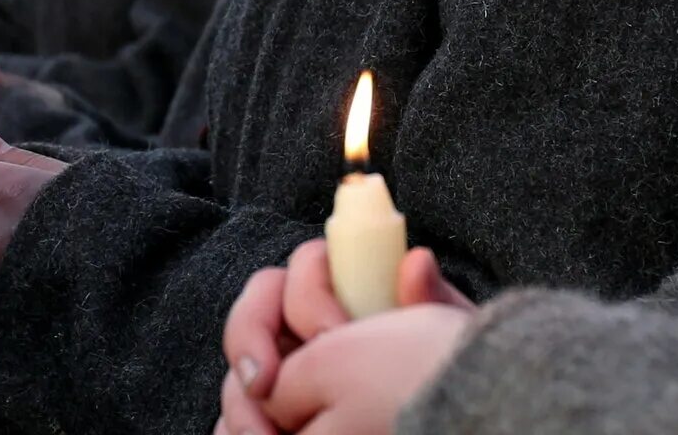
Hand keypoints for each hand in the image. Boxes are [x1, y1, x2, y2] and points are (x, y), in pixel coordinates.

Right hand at [219, 243, 473, 432]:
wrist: (440, 418)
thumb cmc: (444, 380)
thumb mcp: (444, 343)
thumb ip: (429, 302)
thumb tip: (416, 260)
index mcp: (342, 295)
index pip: (304, 267)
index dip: (307, 294)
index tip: (330, 335)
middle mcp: (302, 328)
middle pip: (252, 312)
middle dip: (248, 342)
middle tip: (264, 387)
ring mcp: (280, 371)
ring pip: (236, 370)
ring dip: (239, 399)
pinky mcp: (270, 411)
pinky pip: (235, 413)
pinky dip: (233, 426)